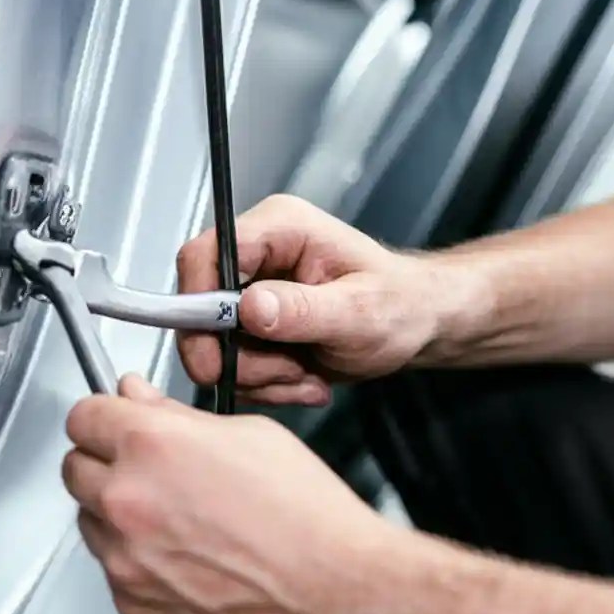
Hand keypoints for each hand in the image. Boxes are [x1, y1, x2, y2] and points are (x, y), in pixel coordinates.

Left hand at [63, 375, 431, 613]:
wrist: (341, 597)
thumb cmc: (311, 520)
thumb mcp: (250, 435)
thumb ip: (176, 415)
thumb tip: (139, 399)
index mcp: (152, 446)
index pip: (84, 415)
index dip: (104, 416)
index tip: (114, 423)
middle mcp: (128, 503)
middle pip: (75, 468)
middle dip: (105, 462)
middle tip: (149, 469)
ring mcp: (127, 562)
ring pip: (91, 523)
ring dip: (118, 514)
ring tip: (179, 518)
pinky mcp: (136, 608)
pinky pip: (114, 574)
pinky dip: (137, 563)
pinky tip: (186, 557)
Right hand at [178, 195, 444, 404]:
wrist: (415, 326)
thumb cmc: (401, 305)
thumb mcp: (359, 311)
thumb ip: (303, 310)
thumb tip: (251, 307)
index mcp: (279, 228)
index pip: (204, 255)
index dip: (197, 304)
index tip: (215, 352)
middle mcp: (256, 255)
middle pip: (199, 309)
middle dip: (238, 356)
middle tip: (286, 371)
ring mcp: (249, 291)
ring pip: (214, 347)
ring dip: (260, 376)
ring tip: (307, 372)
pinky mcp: (249, 325)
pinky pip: (231, 366)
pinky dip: (266, 384)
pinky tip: (304, 377)